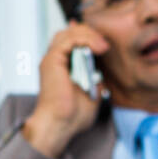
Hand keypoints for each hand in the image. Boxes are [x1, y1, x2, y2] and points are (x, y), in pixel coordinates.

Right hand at [22, 20, 109, 157]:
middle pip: (69, 33)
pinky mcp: (52, 60)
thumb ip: (94, 82)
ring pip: (68, 33)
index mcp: (61, 68)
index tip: (104, 45)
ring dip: (88, 35)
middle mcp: (54, 62)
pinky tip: (98, 48)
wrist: (60, 125)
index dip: (88, 38)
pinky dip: (85, 39)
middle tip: (105, 45)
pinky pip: (69, 39)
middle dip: (89, 34)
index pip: (72, 43)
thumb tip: (100, 76)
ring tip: (103, 46)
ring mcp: (52, 59)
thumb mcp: (91, 96)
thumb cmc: (71, 117)